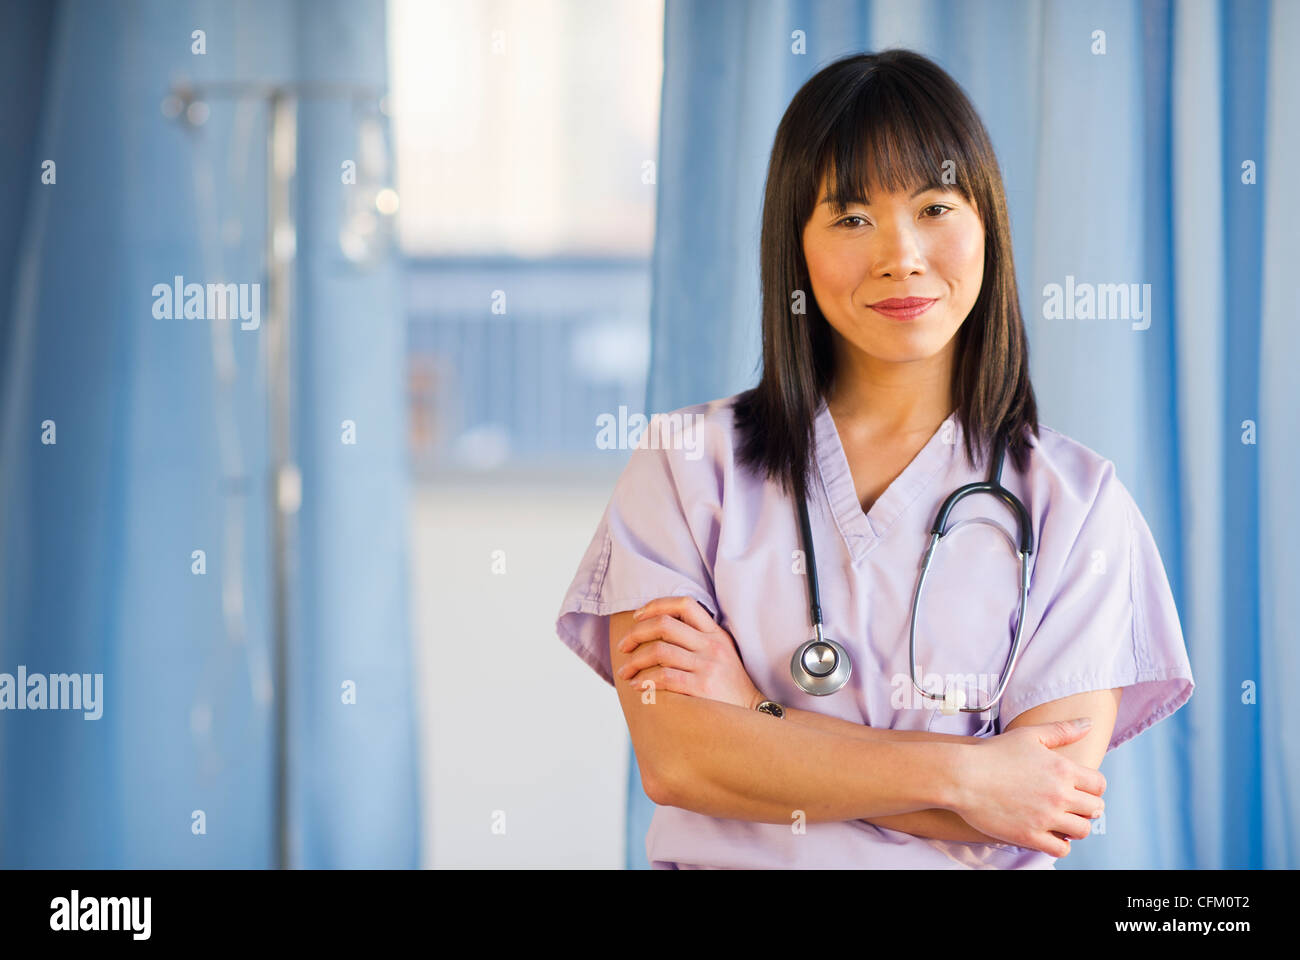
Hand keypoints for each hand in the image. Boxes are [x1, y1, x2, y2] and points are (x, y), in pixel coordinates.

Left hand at [615, 596, 763, 710]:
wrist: (752, 715)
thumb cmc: (729, 686)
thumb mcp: (722, 653)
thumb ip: (698, 638)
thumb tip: (657, 629)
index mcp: (716, 634)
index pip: (685, 604)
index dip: (656, 605)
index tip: (637, 617)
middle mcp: (712, 646)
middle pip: (664, 625)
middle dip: (636, 634)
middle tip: (623, 647)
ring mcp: (708, 666)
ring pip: (659, 651)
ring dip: (635, 661)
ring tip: (625, 672)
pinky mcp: (702, 689)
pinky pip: (665, 677)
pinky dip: (646, 680)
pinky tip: (638, 686)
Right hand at [949, 719, 1106, 857]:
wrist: (961, 776)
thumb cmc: (993, 753)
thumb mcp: (1029, 735)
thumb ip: (1062, 730)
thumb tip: (1089, 724)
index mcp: (1062, 769)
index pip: (1099, 785)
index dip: (1093, 787)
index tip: (1080, 788)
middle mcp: (1059, 795)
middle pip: (1095, 809)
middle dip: (1087, 807)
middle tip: (1071, 805)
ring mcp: (1046, 817)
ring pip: (1082, 831)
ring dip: (1076, 827)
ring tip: (1061, 820)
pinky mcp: (1030, 836)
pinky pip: (1061, 849)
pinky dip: (1059, 844)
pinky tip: (1048, 833)